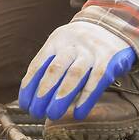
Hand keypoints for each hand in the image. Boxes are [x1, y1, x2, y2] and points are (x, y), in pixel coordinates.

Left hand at [18, 21, 136, 120]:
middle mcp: (72, 45)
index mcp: (56, 41)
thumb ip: (49, 65)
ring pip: (74, 74)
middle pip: (55, 69)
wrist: (114, 24)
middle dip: (43, 92)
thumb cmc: (81, 44)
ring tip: (53, 114)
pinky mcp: (109, 60)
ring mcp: (91, 52)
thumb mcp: (63, 46)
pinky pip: (96, 81)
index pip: (39, 64)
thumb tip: (32, 95)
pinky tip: (79, 113)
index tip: (24, 105)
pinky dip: (86, 98)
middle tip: (36, 112)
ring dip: (62, 96)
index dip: (30, 85)